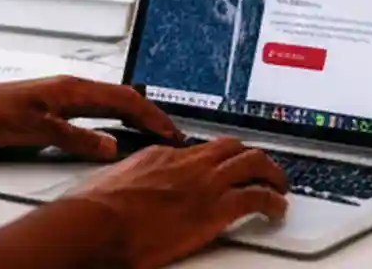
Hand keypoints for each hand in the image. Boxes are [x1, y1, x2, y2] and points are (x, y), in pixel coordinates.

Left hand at [0, 77, 180, 159]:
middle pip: (123, 98)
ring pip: (112, 103)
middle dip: (151, 116)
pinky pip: (97, 110)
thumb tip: (112, 146)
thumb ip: (75, 138)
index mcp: (73, 89)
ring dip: (135, 117)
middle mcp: (73, 88)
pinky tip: (117, 131)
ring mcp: (65, 96)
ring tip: (154, 133)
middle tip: (172, 136)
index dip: (151, 116)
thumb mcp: (36, 130)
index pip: (125, 99)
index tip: (170, 132)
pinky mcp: (56, 107)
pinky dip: (116, 119)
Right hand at [65, 138, 288, 268]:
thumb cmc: (92, 211)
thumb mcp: (108, 183)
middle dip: (249, 156)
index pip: (198, 149)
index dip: (214, 157)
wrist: (95, 224)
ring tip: (278, 185)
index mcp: (160, 155)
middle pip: (231, 147)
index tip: (220, 166)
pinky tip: (277, 209)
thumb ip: (127, 182)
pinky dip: (273, 202)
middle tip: (259, 168)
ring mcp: (203, 183)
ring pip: (252, 163)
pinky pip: (256, 197)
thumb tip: (124, 192)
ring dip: (270, 173)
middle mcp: (186, 163)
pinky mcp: (215, 209)